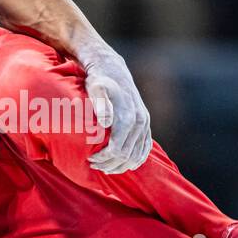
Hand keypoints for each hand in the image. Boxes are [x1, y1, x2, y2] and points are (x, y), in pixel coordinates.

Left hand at [82, 47, 152, 172]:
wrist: (112, 70)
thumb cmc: (99, 81)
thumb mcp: (95, 89)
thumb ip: (100, 104)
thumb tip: (106, 122)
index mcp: (128, 118)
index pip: (118, 150)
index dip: (104, 158)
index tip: (91, 160)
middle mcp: (140, 122)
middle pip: (127, 156)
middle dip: (110, 164)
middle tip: (95, 166)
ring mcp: (145, 123)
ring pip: (137, 155)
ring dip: (121, 165)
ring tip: (106, 167)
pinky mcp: (146, 124)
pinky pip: (145, 148)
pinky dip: (136, 159)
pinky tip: (125, 164)